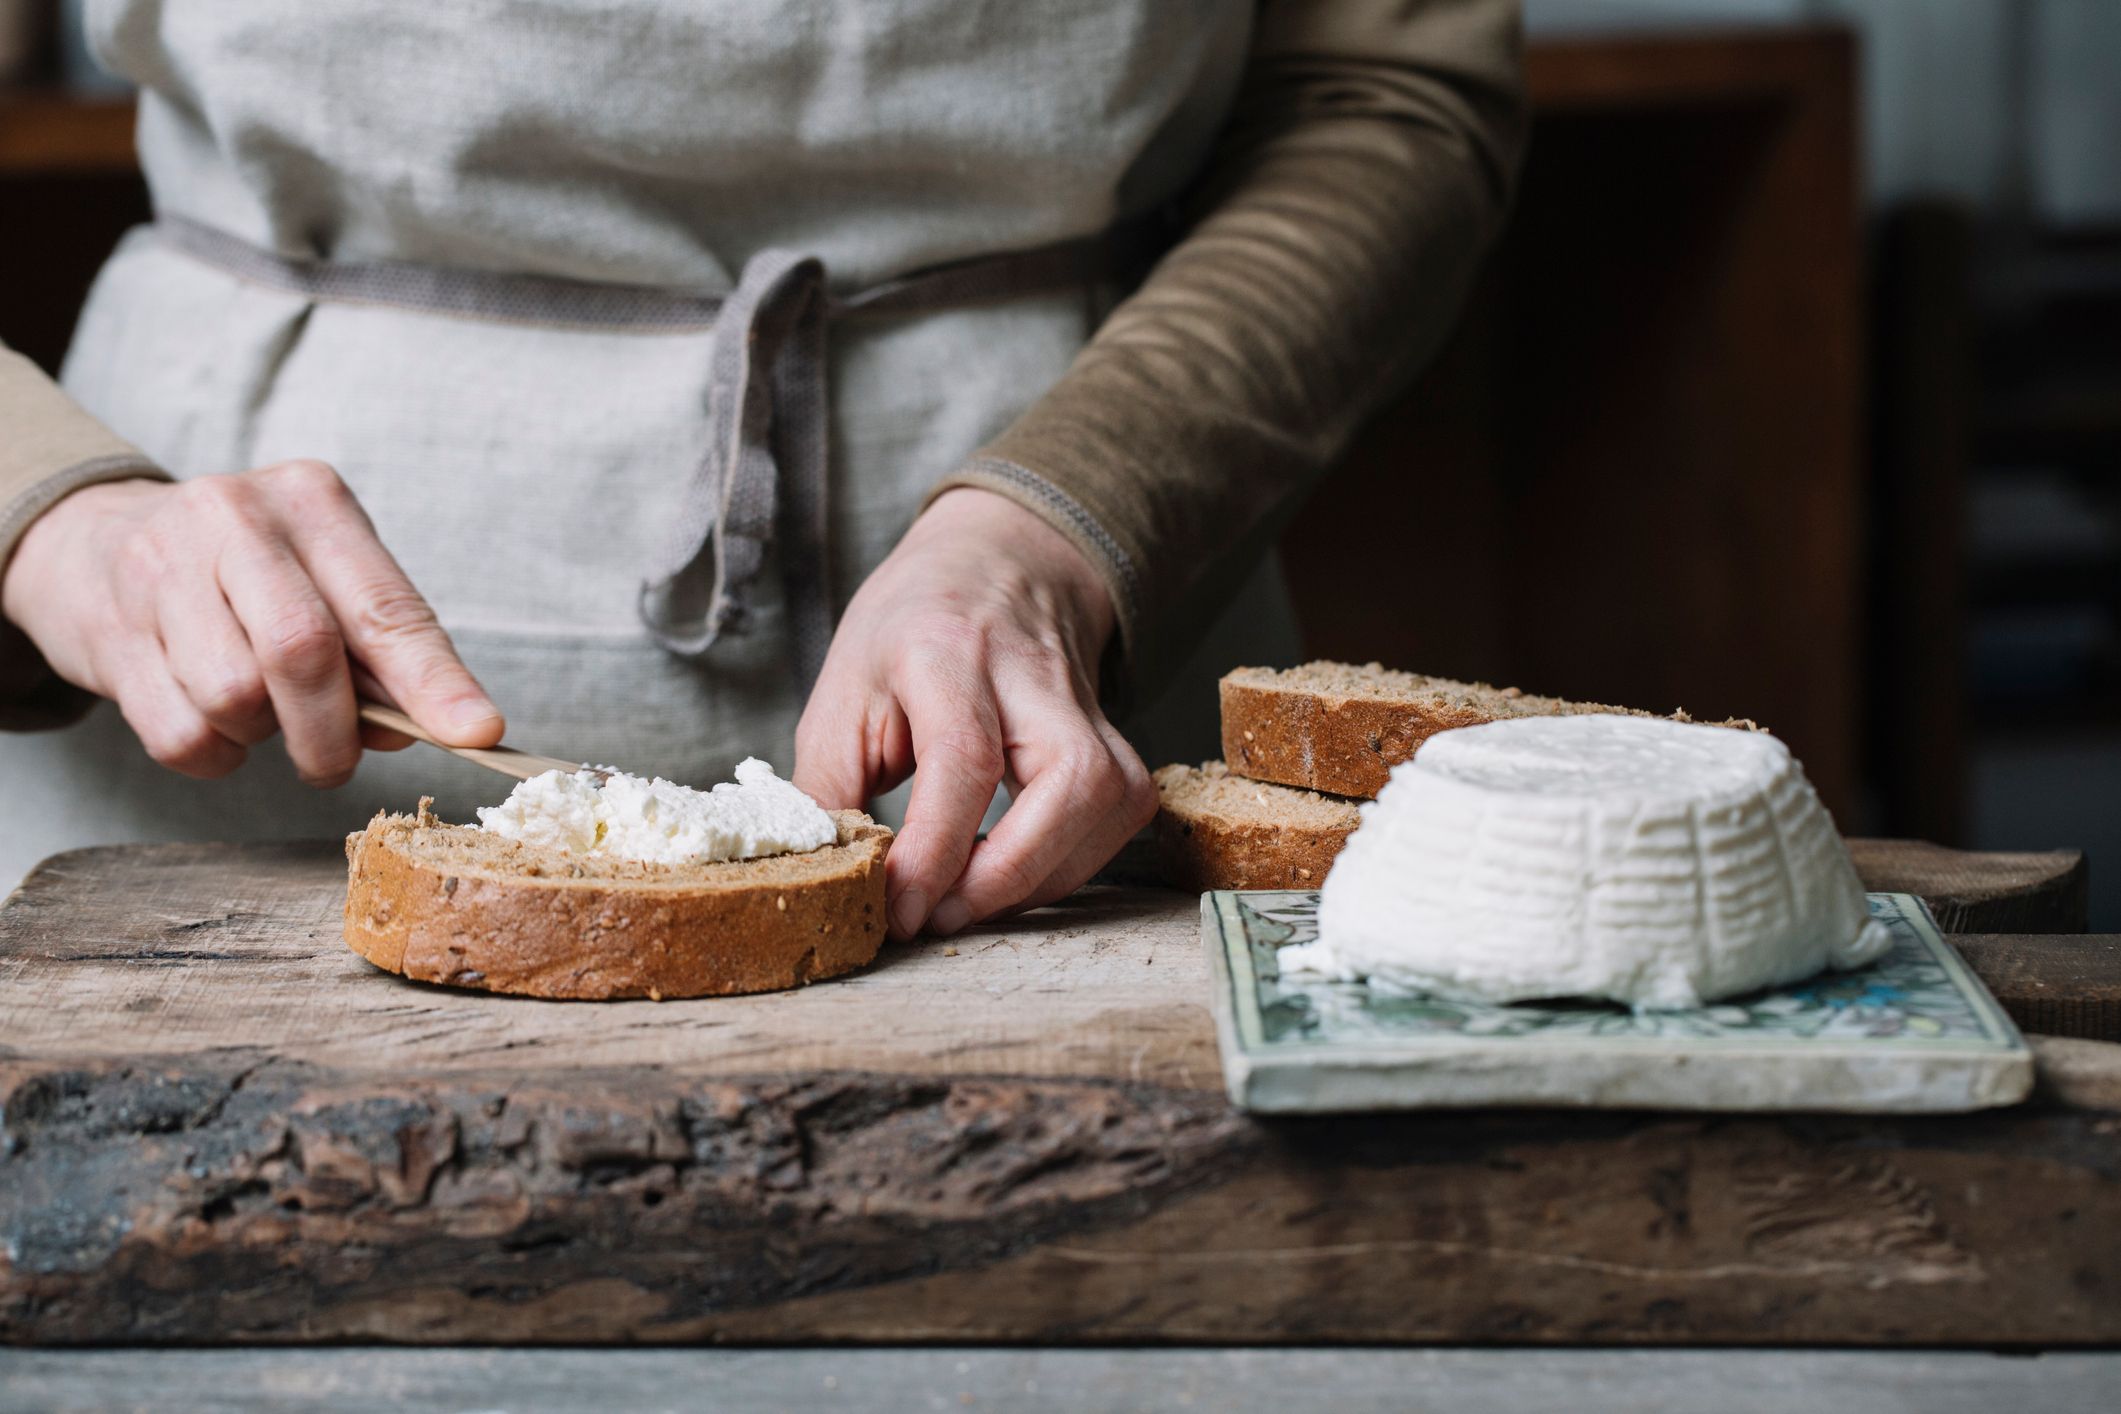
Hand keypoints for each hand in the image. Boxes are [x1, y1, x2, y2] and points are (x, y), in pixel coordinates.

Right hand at [0, 460, 503, 783]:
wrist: (89, 545)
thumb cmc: (242, 574)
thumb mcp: (321, 576)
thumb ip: (377, 647)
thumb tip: (423, 728)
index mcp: (312, 501)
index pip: (385, 606)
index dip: (434, 680)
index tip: (477, 733)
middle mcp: (235, 518)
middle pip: (302, 651)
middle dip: (333, 733)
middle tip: (336, 764)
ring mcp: (161, 570)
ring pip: (235, 699)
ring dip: (261, 737)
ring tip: (258, 714)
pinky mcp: (109, 631)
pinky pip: (180, 733)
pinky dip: (213, 754)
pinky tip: (214, 725)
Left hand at [795, 487, 1155, 938]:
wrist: (998, 562)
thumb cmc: (912, 629)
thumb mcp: (842, 690)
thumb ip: (830, 785)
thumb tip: (830, 876)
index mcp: (948, 651)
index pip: (964, 759)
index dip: (935, 850)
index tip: (899, 910)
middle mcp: (1034, 675)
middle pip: (1070, 781)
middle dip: (1009, 873)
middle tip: (939, 916)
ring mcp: (1090, 707)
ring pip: (1111, 805)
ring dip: (1041, 878)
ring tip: (966, 897)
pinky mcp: (1118, 741)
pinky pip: (1118, 818)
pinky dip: (1068, 864)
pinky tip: (1011, 870)